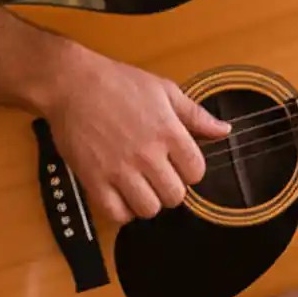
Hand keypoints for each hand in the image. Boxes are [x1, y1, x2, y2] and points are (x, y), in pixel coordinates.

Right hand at [41, 45, 230, 223]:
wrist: (73, 83)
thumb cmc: (119, 83)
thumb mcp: (165, 91)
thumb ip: (196, 115)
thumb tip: (224, 131)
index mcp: (169, 131)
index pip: (196, 172)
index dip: (190, 170)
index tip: (178, 163)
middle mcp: (147, 154)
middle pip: (175, 196)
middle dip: (170, 188)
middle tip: (158, 176)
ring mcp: (120, 169)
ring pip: (149, 208)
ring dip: (147, 201)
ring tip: (139, 186)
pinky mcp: (94, 179)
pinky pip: (116, 214)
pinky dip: (121, 211)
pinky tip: (120, 195)